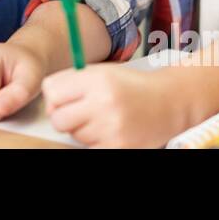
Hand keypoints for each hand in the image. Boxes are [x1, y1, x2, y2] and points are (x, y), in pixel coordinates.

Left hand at [41, 64, 201, 147]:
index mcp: (97, 80)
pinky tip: (109, 130)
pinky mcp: (119, 147)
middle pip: (58, 118)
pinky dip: (95, 141)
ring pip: (74, 135)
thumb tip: (48, 98)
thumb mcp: (103, 72)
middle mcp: (104, 103)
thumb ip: (72, 81)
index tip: (66, 96)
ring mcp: (112, 128)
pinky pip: (89, 148)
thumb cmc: (132, 85)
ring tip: (102, 118)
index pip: (51, 91)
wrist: (170, 102)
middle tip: (79, 111)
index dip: (56, 95)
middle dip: (64, 115)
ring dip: (82, 129)